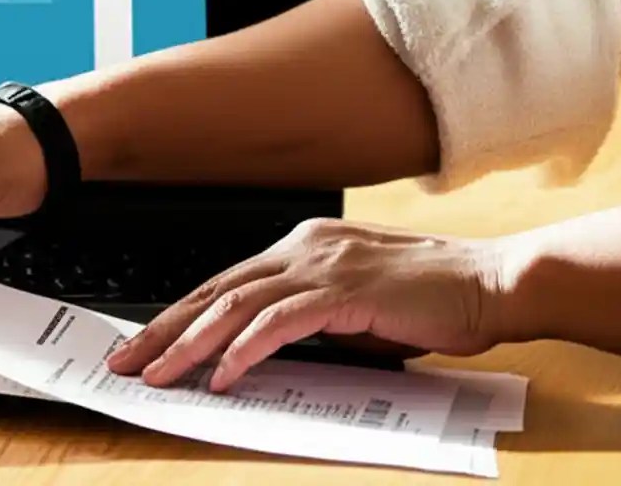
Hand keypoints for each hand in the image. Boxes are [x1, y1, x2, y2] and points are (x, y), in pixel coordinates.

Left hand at [105, 218, 508, 391]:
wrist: (494, 282)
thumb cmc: (434, 297)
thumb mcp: (356, 307)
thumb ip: (309, 319)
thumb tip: (261, 350)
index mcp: (304, 246)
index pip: (225, 282)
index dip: (178, 314)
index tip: (145, 343)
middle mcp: (305, 247)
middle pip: (215, 289)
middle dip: (164, 328)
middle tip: (126, 360)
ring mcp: (325, 265)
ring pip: (236, 304)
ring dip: (190, 342)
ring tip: (159, 375)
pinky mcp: (347, 290)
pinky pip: (281, 322)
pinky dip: (245, 350)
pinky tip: (222, 375)